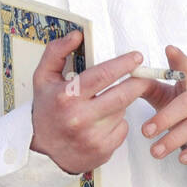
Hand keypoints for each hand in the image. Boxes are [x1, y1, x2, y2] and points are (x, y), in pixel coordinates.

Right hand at [29, 31, 159, 175]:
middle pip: (122, 95)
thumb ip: (57, 52)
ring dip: (122, 103)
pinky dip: (119, 122)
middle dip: (138, 82)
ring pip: (123, 111)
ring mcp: (92, 136)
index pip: (103, 75)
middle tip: (143, 75)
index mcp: (66, 96)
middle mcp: (79, 117)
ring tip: (107, 102)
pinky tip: (105, 121)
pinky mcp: (102, 150)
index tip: (137, 57)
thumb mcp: (43, 77)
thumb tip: (77, 35)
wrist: (43, 150)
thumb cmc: (46, 109)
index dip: (124, 64)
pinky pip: (123, 129)